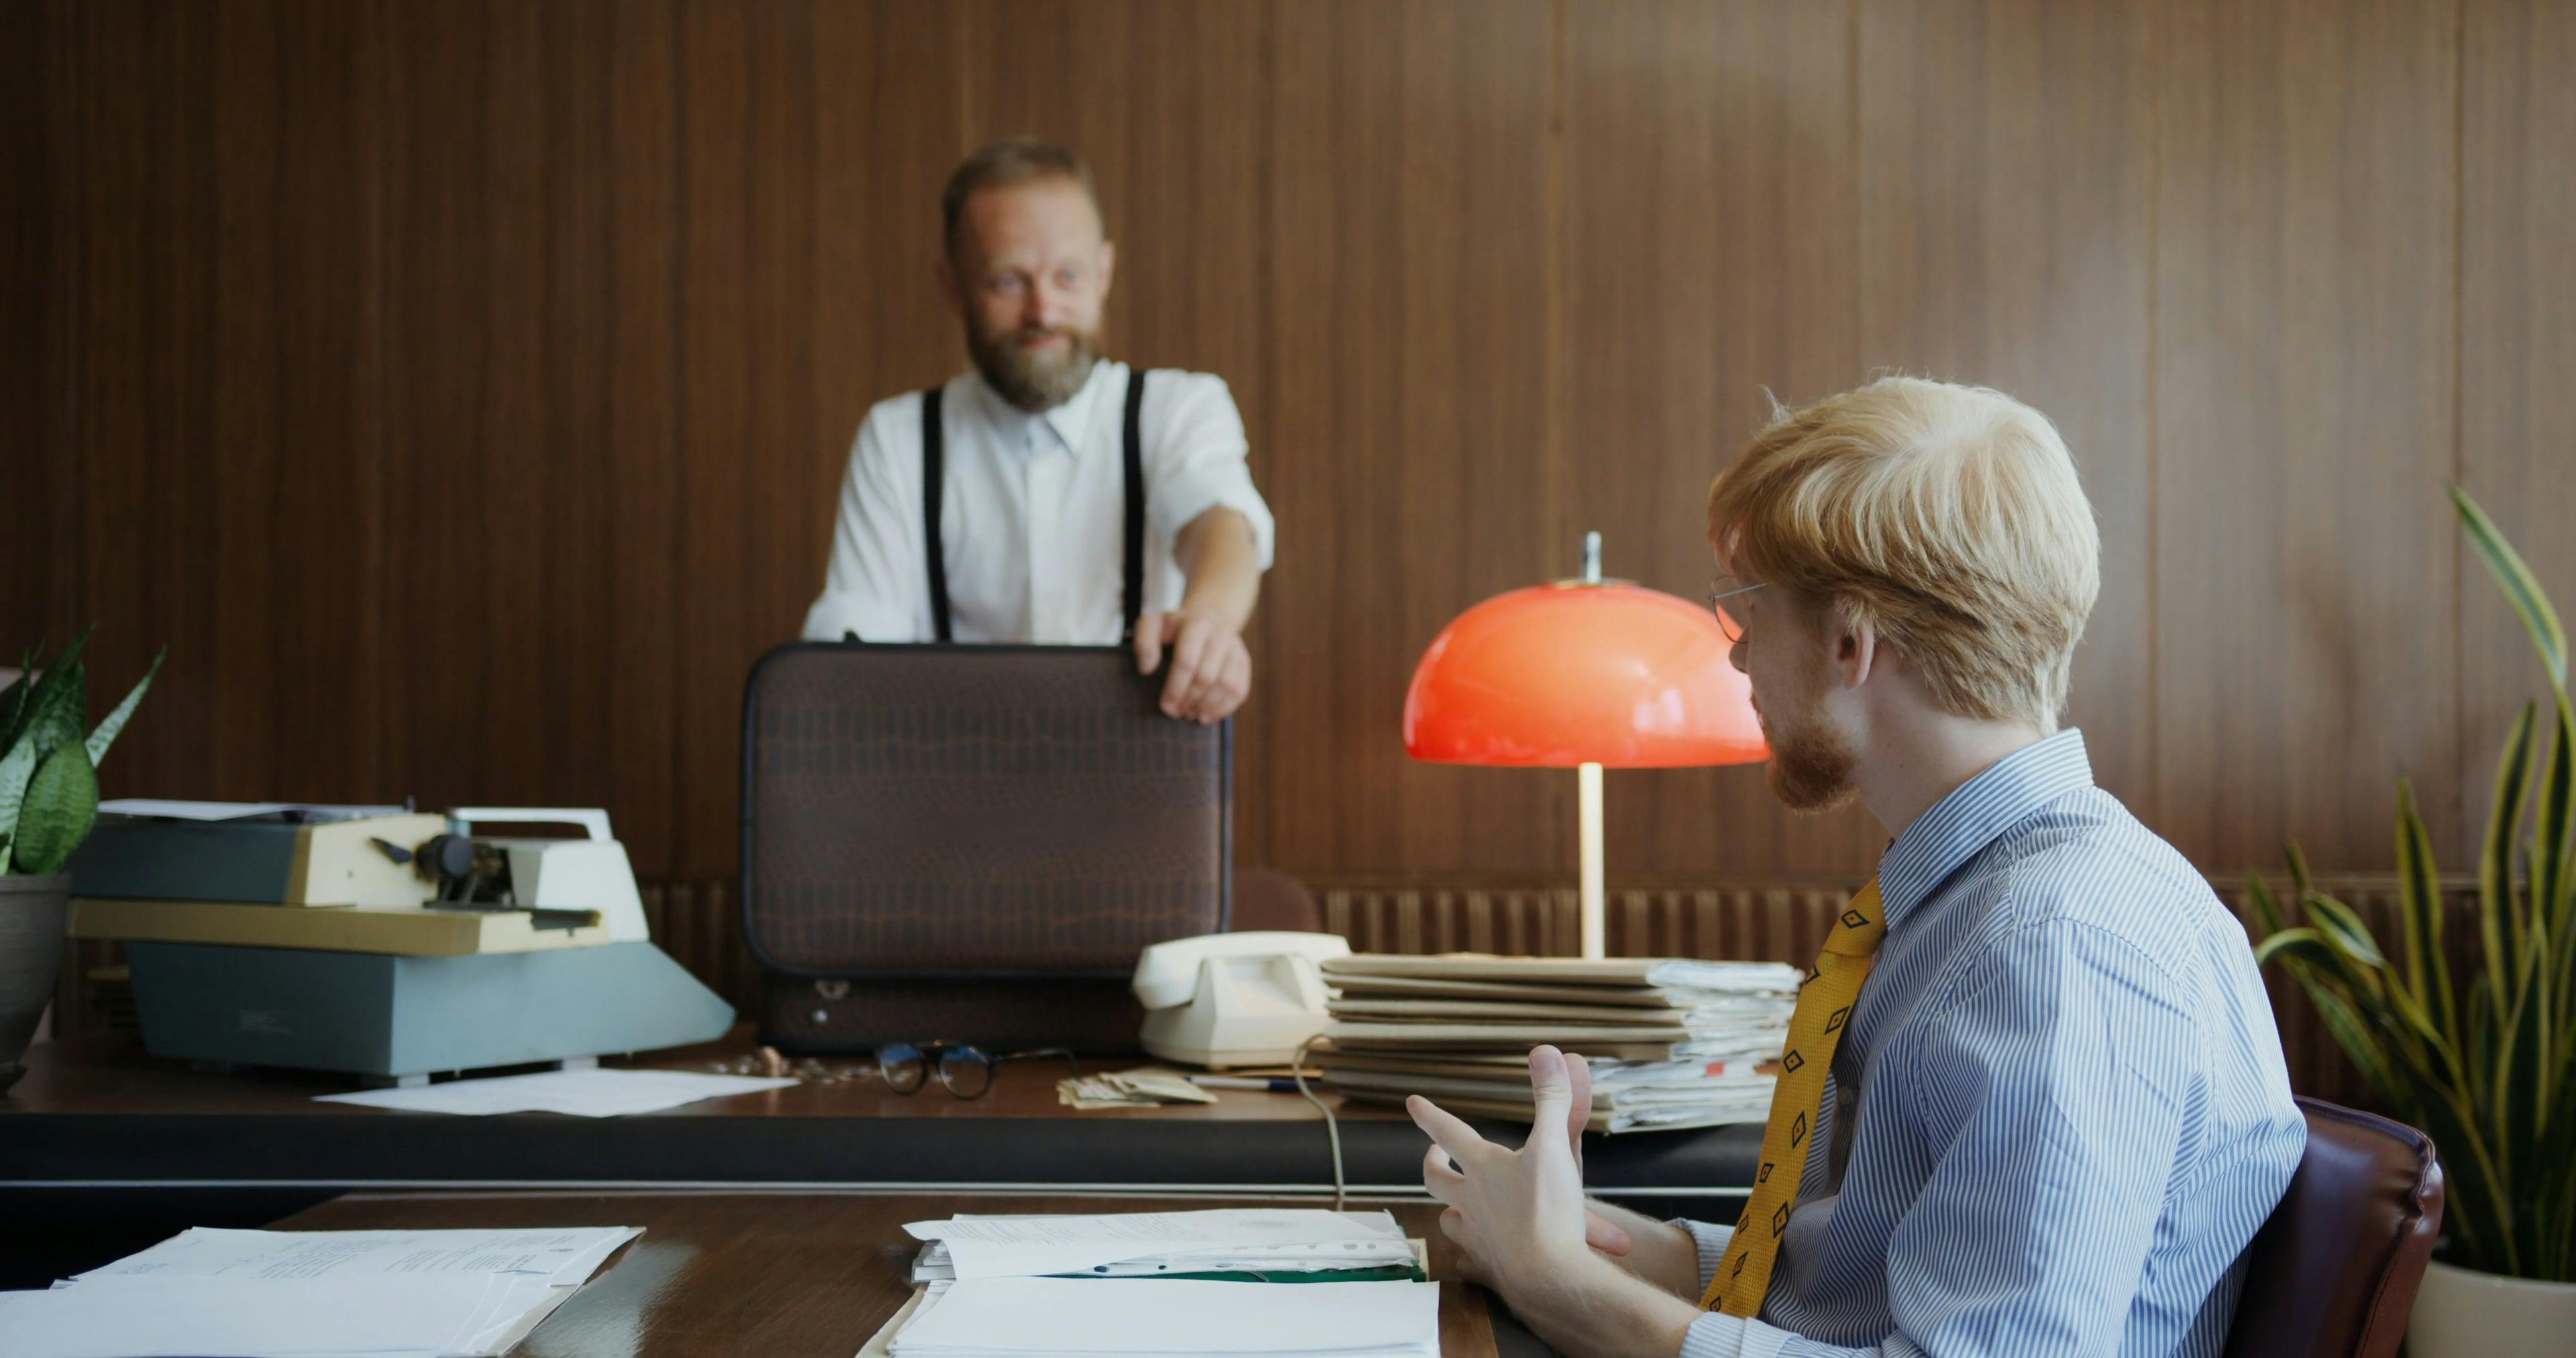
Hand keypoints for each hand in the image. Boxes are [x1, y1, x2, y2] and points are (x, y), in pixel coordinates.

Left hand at [1133, 610, 1251, 721]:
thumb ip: (1143, 643)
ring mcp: (1235, 649)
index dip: (1175, 688)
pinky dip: (1224, 709)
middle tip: (1176, 713)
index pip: (1187, 662)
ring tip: (1190, 715)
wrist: (1207, 617)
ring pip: (1227, 686)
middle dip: (1189, 700)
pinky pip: (1240, 690)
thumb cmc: (1174, 628)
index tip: (1165, 706)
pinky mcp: (1244, 662)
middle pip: (1207, 677)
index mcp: (1196, 625)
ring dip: (1207, 706)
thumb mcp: (1152, 625)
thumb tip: (1146, 669)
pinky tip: (1207, 716)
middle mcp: (1220, 635)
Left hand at [1412, 1047, 1620, 1294]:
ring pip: (1449, 1222)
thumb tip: (1547, 1051)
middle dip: (1432, 1165)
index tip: (1413, 1103)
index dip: (1431, 1115)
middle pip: (1436, 1180)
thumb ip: (1551, 1098)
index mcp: (1482, 1168)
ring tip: (1458, 1210)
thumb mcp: (1555, 1146)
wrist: (1549, 1277)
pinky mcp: (1489, 1268)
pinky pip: (1470, 1264)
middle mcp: (1471, 1201)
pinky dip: (1472, 1260)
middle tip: (1433, 1158)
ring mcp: (1476, 1237)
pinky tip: (1476, 1261)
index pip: (1448, 1131)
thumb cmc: (1548, 1212)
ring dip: (1452, 1212)